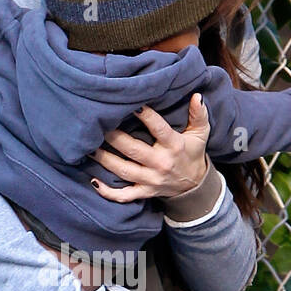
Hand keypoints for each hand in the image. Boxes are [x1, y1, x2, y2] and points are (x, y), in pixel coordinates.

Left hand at [88, 94, 210, 201]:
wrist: (195, 185)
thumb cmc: (192, 153)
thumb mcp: (200, 133)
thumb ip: (199, 114)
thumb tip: (196, 95)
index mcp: (174, 146)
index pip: (159, 129)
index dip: (146, 117)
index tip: (132, 105)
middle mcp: (161, 164)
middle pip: (134, 150)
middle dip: (114, 138)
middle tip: (98, 126)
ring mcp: (151, 180)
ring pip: (124, 171)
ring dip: (104, 160)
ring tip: (89, 148)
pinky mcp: (144, 192)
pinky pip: (124, 195)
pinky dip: (108, 192)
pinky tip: (94, 181)